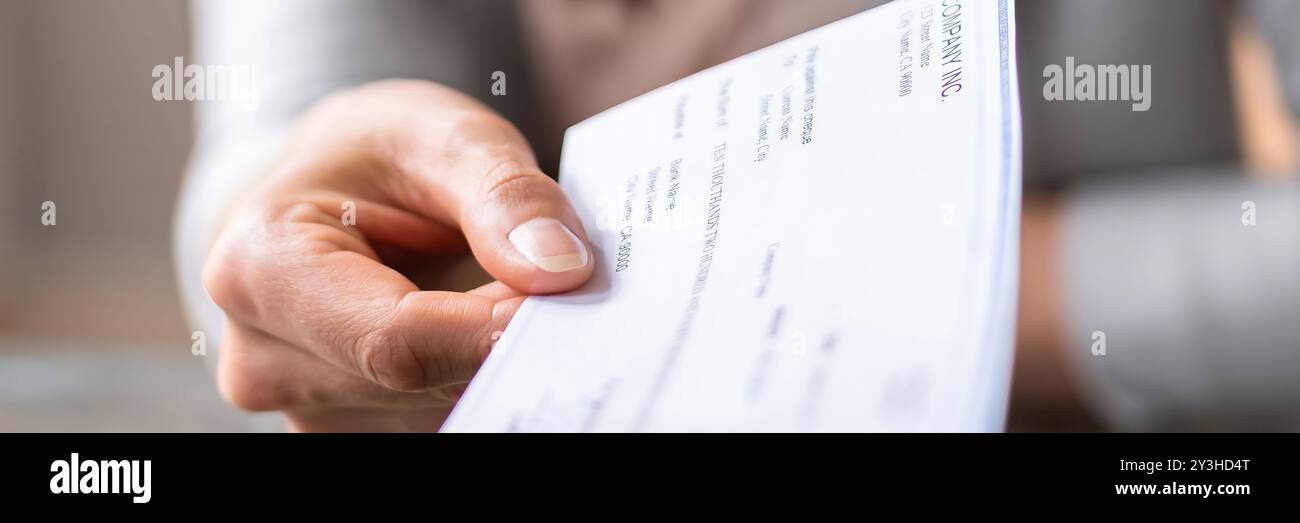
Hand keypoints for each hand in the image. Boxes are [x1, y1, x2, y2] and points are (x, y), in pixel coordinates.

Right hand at [202, 80, 593, 430]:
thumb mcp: (446, 135)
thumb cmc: (380, 153)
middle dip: (503, 336)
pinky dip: (481, 378)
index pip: (395, 341)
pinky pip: (440, 420)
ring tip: (509, 292)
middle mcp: (264, 358)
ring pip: (440, 411)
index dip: (495, 329)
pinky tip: (492, 329)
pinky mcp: (348, 431)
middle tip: (556, 281)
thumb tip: (560, 268)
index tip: (570, 294)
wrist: (336, 189)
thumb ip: (504, 195)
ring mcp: (304, 410)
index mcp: (258, 268)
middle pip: (422, 382)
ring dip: (495, 360)